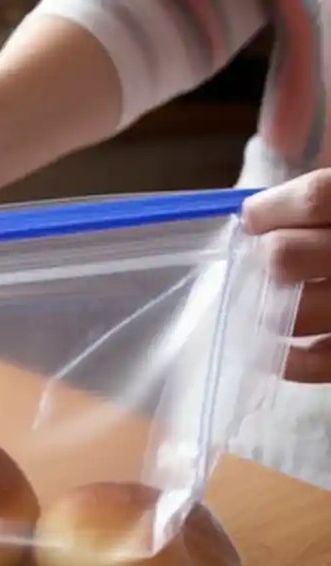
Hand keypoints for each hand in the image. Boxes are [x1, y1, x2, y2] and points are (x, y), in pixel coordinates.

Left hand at [242, 170, 330, 381]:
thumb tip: (268, 193)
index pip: (315, 197)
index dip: (271, 208)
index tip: (253, 216)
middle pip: (290, 258)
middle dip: (269, 257)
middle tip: (271, 257)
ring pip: (299, 310)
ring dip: (271, 305)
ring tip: (274, 299)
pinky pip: (325, 361)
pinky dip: (291, 358)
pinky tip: (281, 349)